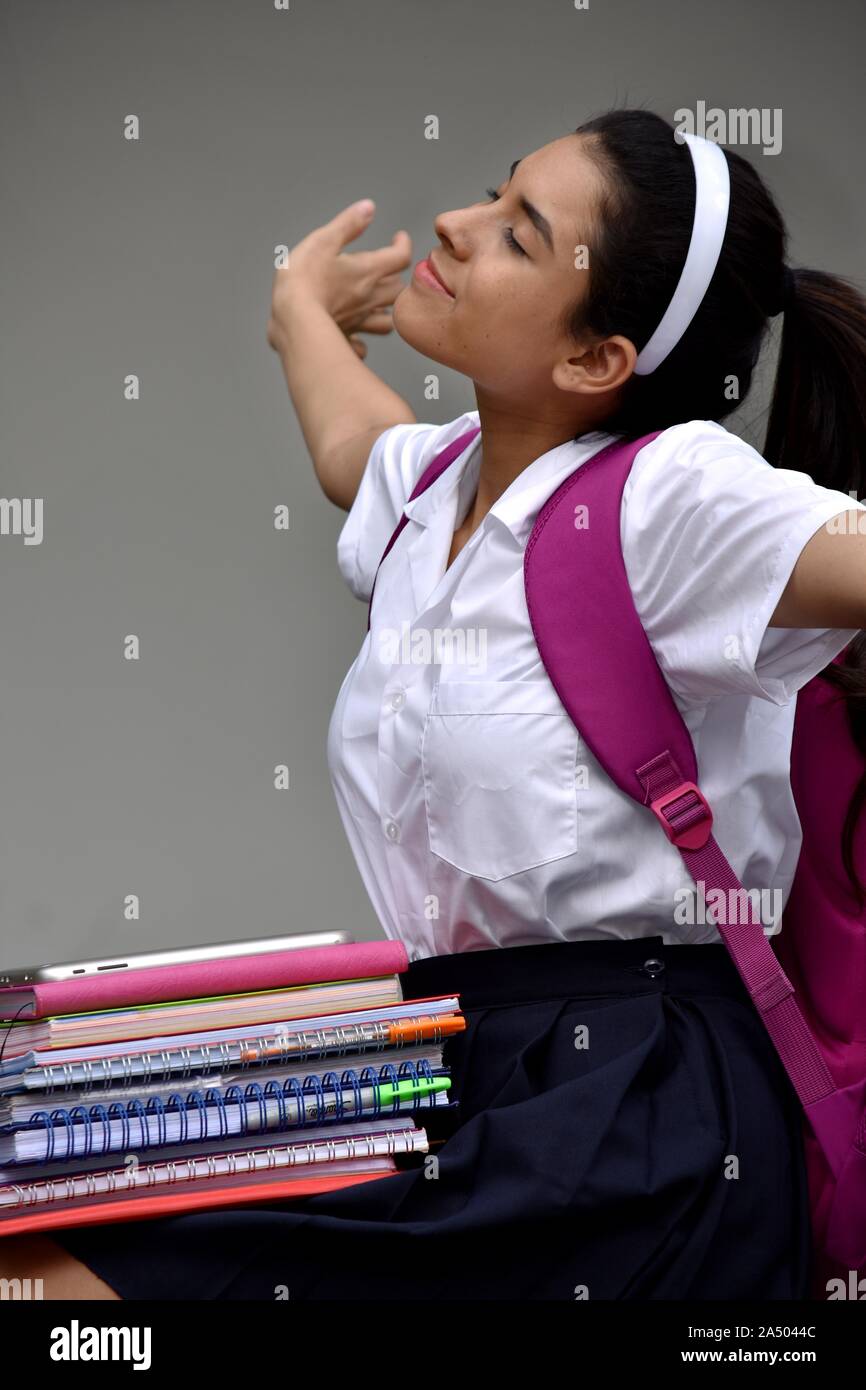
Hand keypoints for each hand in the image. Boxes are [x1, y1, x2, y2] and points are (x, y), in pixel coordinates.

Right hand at [267, 200, 411, 357]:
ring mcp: (358, 322)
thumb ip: (347, 225)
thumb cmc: (305, 280)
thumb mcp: (323, 241)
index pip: (400, 257)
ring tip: (377, 304)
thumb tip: (368, 208)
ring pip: (386, 321)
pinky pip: (361, 345)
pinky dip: (362, 341)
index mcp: (367, 271)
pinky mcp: (343, 339)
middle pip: (397, 290)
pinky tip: (356, 338)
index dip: (403, 245)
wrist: (293, 322)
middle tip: (387, 270)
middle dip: (396, 278)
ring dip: (386, 311)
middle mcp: (368, 298)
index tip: (398, 238)